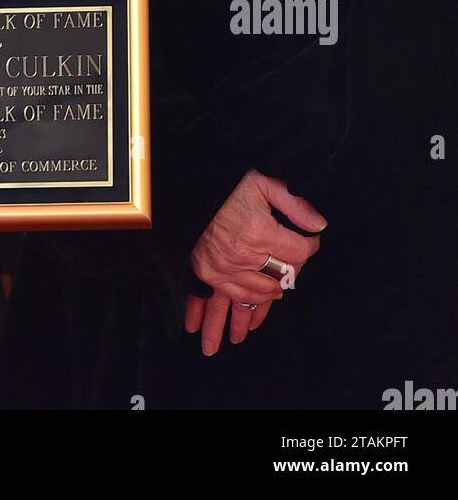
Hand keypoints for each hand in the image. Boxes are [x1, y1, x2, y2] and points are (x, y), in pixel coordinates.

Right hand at [185, 169, 326, 354]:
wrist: (191, 188)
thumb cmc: (228, 185)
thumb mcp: (264, 183)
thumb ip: (294, 203)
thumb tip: (319, 225)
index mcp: (260, 232)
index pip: (299, 253)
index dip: (310, 246)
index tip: (310, 241)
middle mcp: (243, 255)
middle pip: (281, 279)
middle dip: (290, 275)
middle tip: (290, 270)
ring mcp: (224, 268)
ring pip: (256, 297)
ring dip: (262, 305)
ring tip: (258, 318)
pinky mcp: (208, 273)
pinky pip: (229, 299)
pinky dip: (237, 312)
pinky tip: (235, 328)